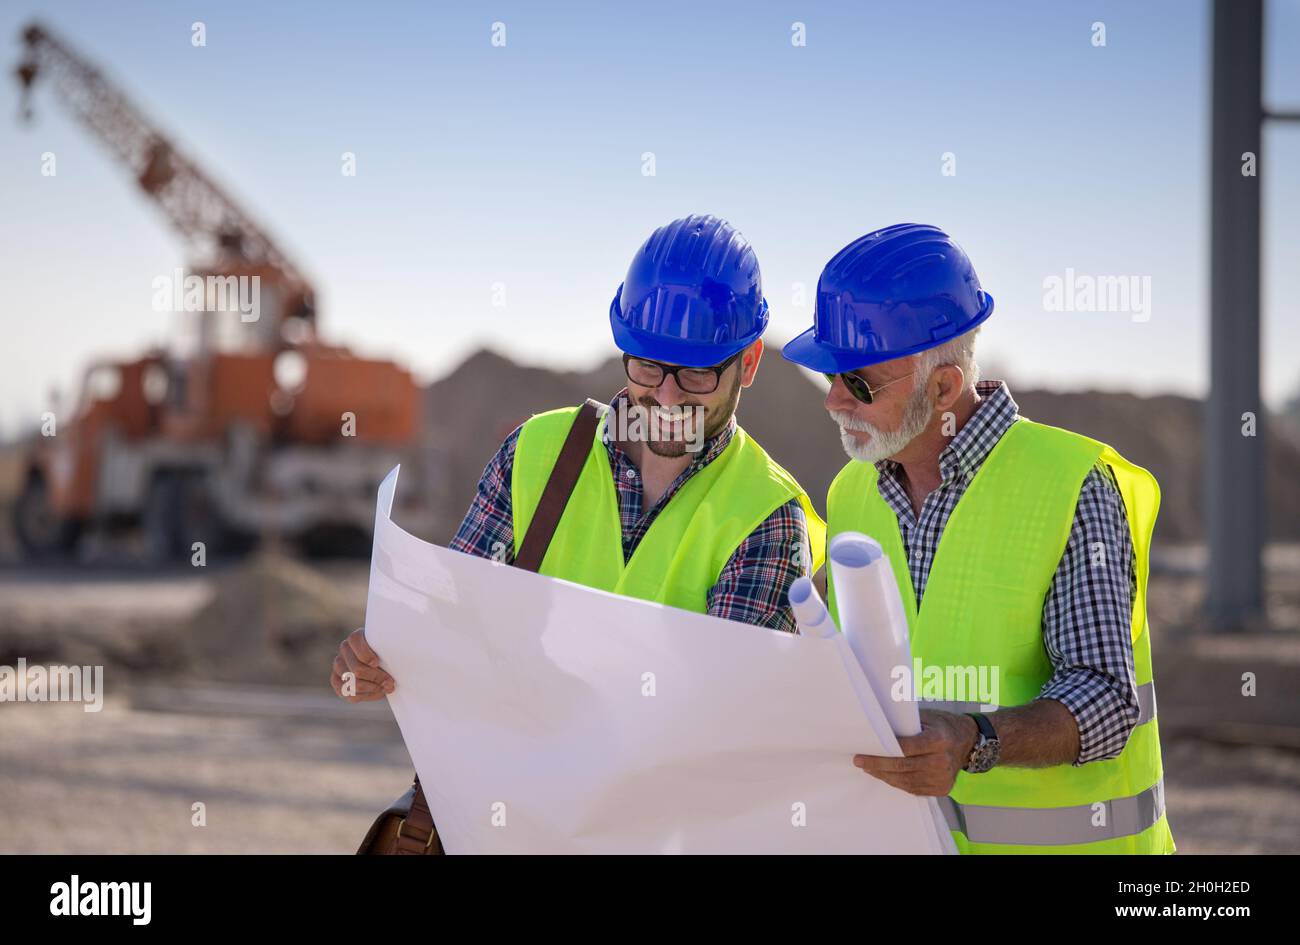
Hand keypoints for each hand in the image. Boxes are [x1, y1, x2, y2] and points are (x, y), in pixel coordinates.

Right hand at [331, 626, 393, 701]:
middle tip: (390, 682)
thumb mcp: (391, 646)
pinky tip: (378, 692)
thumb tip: (396, 665)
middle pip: (357, 669)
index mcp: (356, 637)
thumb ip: (392, 650)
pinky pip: (349, 695)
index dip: (365, 655)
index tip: (377, 662)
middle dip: (376, 678)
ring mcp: (338, 665)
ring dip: (373, 688)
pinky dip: (366, 696)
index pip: (355, 642)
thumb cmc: (389, 650)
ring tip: (386, 687)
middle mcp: (344, 649)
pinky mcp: (336, 680)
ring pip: (353, 684)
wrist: (383, 657)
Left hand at [852, 708, 977, 795]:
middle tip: (859, 762)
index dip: (882, 751)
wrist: (968, 742)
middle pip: (902, 767)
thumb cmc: (942, 725)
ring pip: (905, 781)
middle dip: (877, 765)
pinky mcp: (942, 788)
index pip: (904, 748)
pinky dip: (897, 782)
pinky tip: (885, 775)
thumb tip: (876, 728)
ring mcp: (942, 778)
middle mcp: (941, 761)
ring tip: (869, 768)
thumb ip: (905, 725)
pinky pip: (913, 788)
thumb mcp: (926, 718)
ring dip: (884, 776)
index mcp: (938, 740)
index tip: (863, 751)